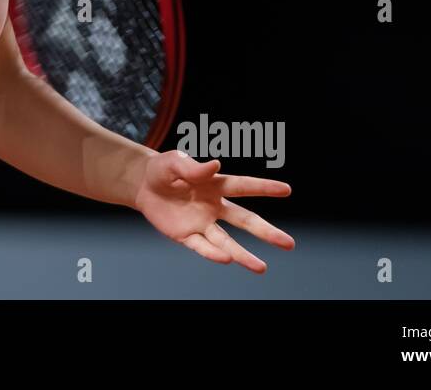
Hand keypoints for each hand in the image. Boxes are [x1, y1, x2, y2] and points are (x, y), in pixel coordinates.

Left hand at [133, 149, 293, 272]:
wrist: (141, 186)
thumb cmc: (163, 170)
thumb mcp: (175, 162)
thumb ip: (194, 166)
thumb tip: (215, 165)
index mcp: (215, 185)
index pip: (243, 186)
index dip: (264, 187)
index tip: (287, 190)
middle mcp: (214, 207)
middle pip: (244, 220)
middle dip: (266, 232)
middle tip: (289, 244)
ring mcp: (202, 223)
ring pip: (226, 242)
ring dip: (243, 255)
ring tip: (262, 268)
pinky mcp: (186, 236)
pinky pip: (201, 247)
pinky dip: (212, 254)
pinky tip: (226, 259)